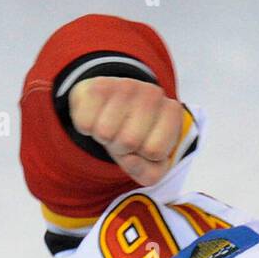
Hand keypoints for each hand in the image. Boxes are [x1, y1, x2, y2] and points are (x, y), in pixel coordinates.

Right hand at [68, 76, 184, 187]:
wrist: (113, 107)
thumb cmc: (138, 140)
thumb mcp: (151, 165)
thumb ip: (148, 173)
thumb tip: (130, 158)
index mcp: (172, 113)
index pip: (154, 150)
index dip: (145, 156)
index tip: (144, 146)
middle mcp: (153, 94)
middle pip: (129, 141)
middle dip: (123, 148)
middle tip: (124, 137)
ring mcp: (126, 85)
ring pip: (106, 132)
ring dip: (105, 138)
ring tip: (112, 128)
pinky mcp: (99, 84)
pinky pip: (86, 123)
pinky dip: (87, 128)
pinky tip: (97, 117)